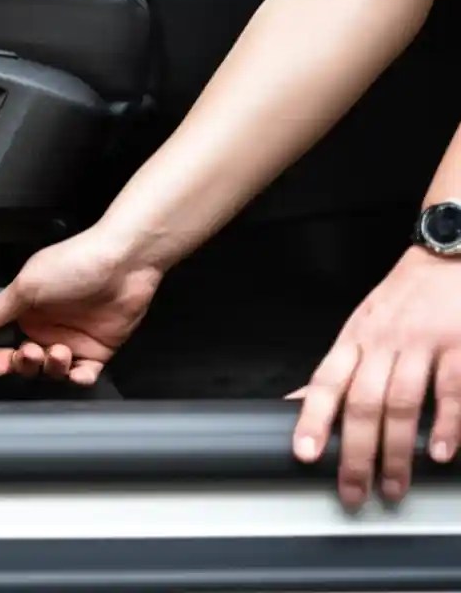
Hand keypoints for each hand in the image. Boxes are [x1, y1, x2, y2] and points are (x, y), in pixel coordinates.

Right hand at [0, 227, 163, 383]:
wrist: (123, 262)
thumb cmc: (77, 262)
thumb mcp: (28, 285)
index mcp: (26, 312)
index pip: (2, 342)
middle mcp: (46, 328)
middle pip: (25, 362)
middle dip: (21, 364)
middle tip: (25, 355)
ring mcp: (72, 339)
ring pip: (51, 371)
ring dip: (49, 368)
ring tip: (57, 351)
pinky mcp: (97, 349)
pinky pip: (83, 374)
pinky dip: (78, 378)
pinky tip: (75, 372)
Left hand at [291, 247, 460, 507]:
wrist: (450, 252)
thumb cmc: (405, 297)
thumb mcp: (361, 325)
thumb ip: (339, 366)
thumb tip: (298, 401)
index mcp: (354, 339)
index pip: (325, 383)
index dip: (312, 419)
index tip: (305, 454)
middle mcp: (383, 342)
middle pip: (363, 403)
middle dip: (356, 453)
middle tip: (353, 492)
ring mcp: (423, 343)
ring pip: (402, 402)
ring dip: (397, 450)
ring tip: (393, 485)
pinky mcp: (460, 344)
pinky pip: (451, 390)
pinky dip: (446, 424)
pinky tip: (440, 452)